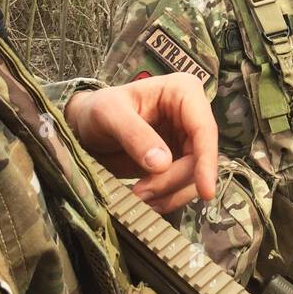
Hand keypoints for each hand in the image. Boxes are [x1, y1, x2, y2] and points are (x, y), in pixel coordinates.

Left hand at [65, 73, 217, 213]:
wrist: (85, 127)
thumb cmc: (96, 110)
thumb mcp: (108, 114)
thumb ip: (134, 134)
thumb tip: (162, 164)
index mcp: (183, 92)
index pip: (204, 129)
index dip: (207, 161)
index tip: (206, 192)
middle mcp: (191, 115)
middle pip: (200, 158)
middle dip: (173, 181)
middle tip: (140, 194)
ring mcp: (186, 140)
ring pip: (195, 177)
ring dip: (170, 194)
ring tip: (137, 198)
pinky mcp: (178, 161)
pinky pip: (182, 186)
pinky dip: (167, 198)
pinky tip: (145, 201)